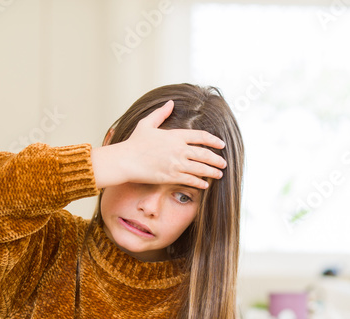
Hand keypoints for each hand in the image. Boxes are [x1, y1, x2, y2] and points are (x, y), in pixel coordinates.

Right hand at [91, 100, 226, 189]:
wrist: (125, 160)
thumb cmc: (134, 143)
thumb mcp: (147, 123)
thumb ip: (161, 113)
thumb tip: (171, 102)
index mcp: (175, 135)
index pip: (200, 136)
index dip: (213, 141)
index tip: (221, 144)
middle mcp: (178, 150)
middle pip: (205, 154)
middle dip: (217, 160)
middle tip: (224, 163)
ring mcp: (176, 164)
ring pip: (201, 169)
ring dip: (212, 172)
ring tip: (219, 174)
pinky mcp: (171, 177)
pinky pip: (190, 180)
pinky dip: (200, 183)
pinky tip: (205, 185)